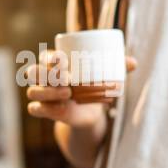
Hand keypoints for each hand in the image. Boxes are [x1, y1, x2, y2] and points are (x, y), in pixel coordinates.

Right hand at [22, 48, 136, 127]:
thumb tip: (134, 63)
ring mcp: (41, 95)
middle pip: (33, 72)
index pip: (46, 56)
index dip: (51, 57)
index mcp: (53, 63)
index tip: (64, 60)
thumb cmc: (93, 84)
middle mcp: (43, 78)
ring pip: (33, 92)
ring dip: (47, 92)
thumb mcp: (104, 75)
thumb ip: (118, 67)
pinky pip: (34, 109)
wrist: (88, 110)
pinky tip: (59, 108)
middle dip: (46, 74)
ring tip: (68, 93)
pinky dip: (44, 109)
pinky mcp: (44, 111)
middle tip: (66, 78)